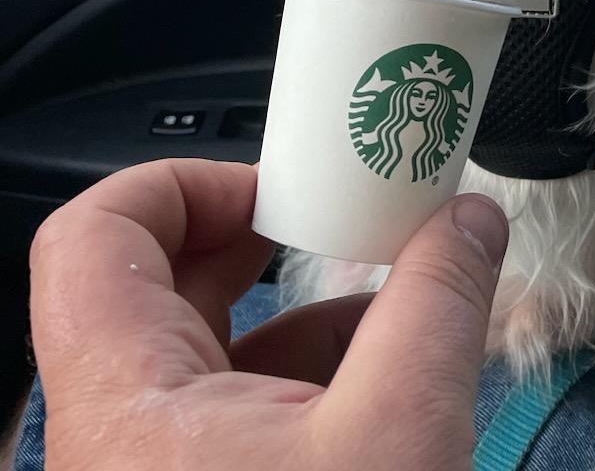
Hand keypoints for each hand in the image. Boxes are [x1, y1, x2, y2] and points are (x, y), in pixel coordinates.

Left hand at [30, 159, 507, 470]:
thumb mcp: (400, 433)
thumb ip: (439, 303)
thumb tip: (469, 221)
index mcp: (124, 402)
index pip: (96, 234)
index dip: (183, 183)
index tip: (280, 188)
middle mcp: (113, 440)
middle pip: (156, 284)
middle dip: (265, 242)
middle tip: (343, 223)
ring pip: (201, 357)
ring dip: (296, 316)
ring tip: (394, 308)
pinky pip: (229, 422)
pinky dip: (301, 385)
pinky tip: (385, 391)